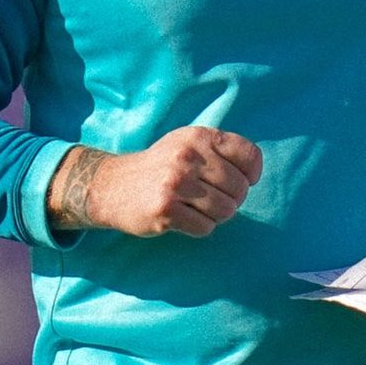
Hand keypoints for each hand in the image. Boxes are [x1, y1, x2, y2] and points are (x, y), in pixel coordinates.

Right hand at [57, 127, 260, 237]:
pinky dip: (200, 227)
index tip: (241, 180)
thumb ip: (220, 150)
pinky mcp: (165, 210)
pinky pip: (205, 227)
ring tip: (197, 208)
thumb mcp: (188, 144)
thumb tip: (253, 176)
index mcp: (199, 137)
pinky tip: (183, 217)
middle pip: (240, 189)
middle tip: (211, 199)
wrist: (112, 186)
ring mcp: (176, 183)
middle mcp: (188, 156)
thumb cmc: (161, 167)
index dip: (252, 174)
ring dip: (216, 216)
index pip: (250, 156)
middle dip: (232, 200)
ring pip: (226, 211)